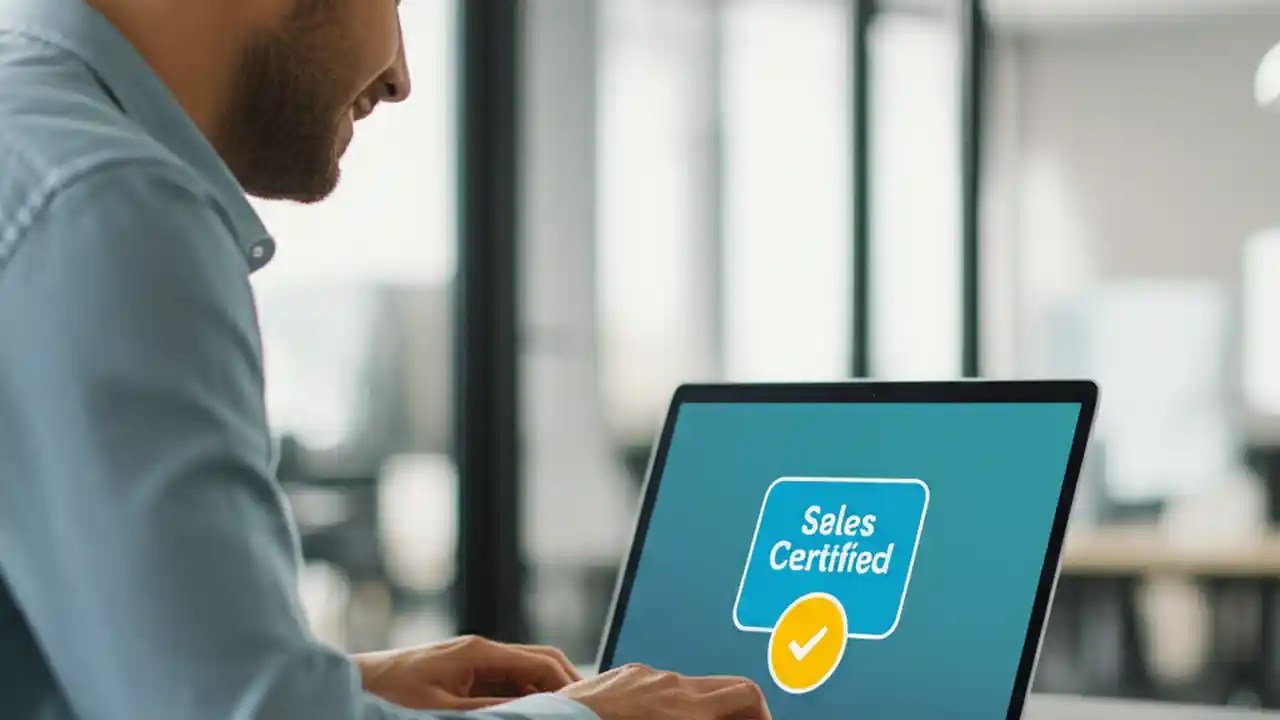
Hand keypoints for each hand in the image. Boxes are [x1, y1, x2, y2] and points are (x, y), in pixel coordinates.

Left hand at [355, 635, 580, 710]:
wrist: (356, 683)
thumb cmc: (391, 694)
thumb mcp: (444, 710)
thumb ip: (488, 711)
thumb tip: (529, 713)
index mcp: (480, 652)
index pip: (540, 662)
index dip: (567, 683)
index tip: (583, 706)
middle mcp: (481, 650)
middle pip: (538, 661)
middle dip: (563, 683)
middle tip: (582, 709)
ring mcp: (472, 660)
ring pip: (522, 674)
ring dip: (542, 693)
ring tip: (558, 714)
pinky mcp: (463, 672)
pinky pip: (503, 683)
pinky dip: (520, 697)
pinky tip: (526, 714)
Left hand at [560, 664, 771, 719]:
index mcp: (687, 709)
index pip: (747, 695)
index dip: (761, 716)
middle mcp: (669, 684)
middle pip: (724, 686)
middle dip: (734, 712)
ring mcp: (641, 675)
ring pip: (688, 686)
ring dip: (698, 709)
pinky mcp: (617, 674)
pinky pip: (654, 684)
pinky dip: (664, 703)